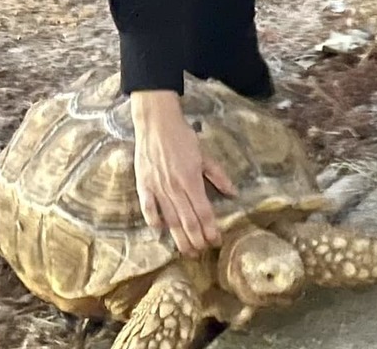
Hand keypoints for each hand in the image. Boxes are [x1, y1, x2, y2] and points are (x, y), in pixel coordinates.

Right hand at [130, 90, 237, 256]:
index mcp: (191, 180)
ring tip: (186, 251)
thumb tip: (233, 193)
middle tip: (202, 253)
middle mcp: (174, 188)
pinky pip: (148, 208)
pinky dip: (153, 220)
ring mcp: (157, 187)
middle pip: (187, 220)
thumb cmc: (183, 137)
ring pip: (169, 219)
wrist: (156, 123)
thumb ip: (218, 175)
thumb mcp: (205, 155)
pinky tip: (159, 231)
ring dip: (179, 237)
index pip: (204, 212)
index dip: (211, 229)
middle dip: (196, 240)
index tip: (216, 241)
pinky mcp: (143, 184)